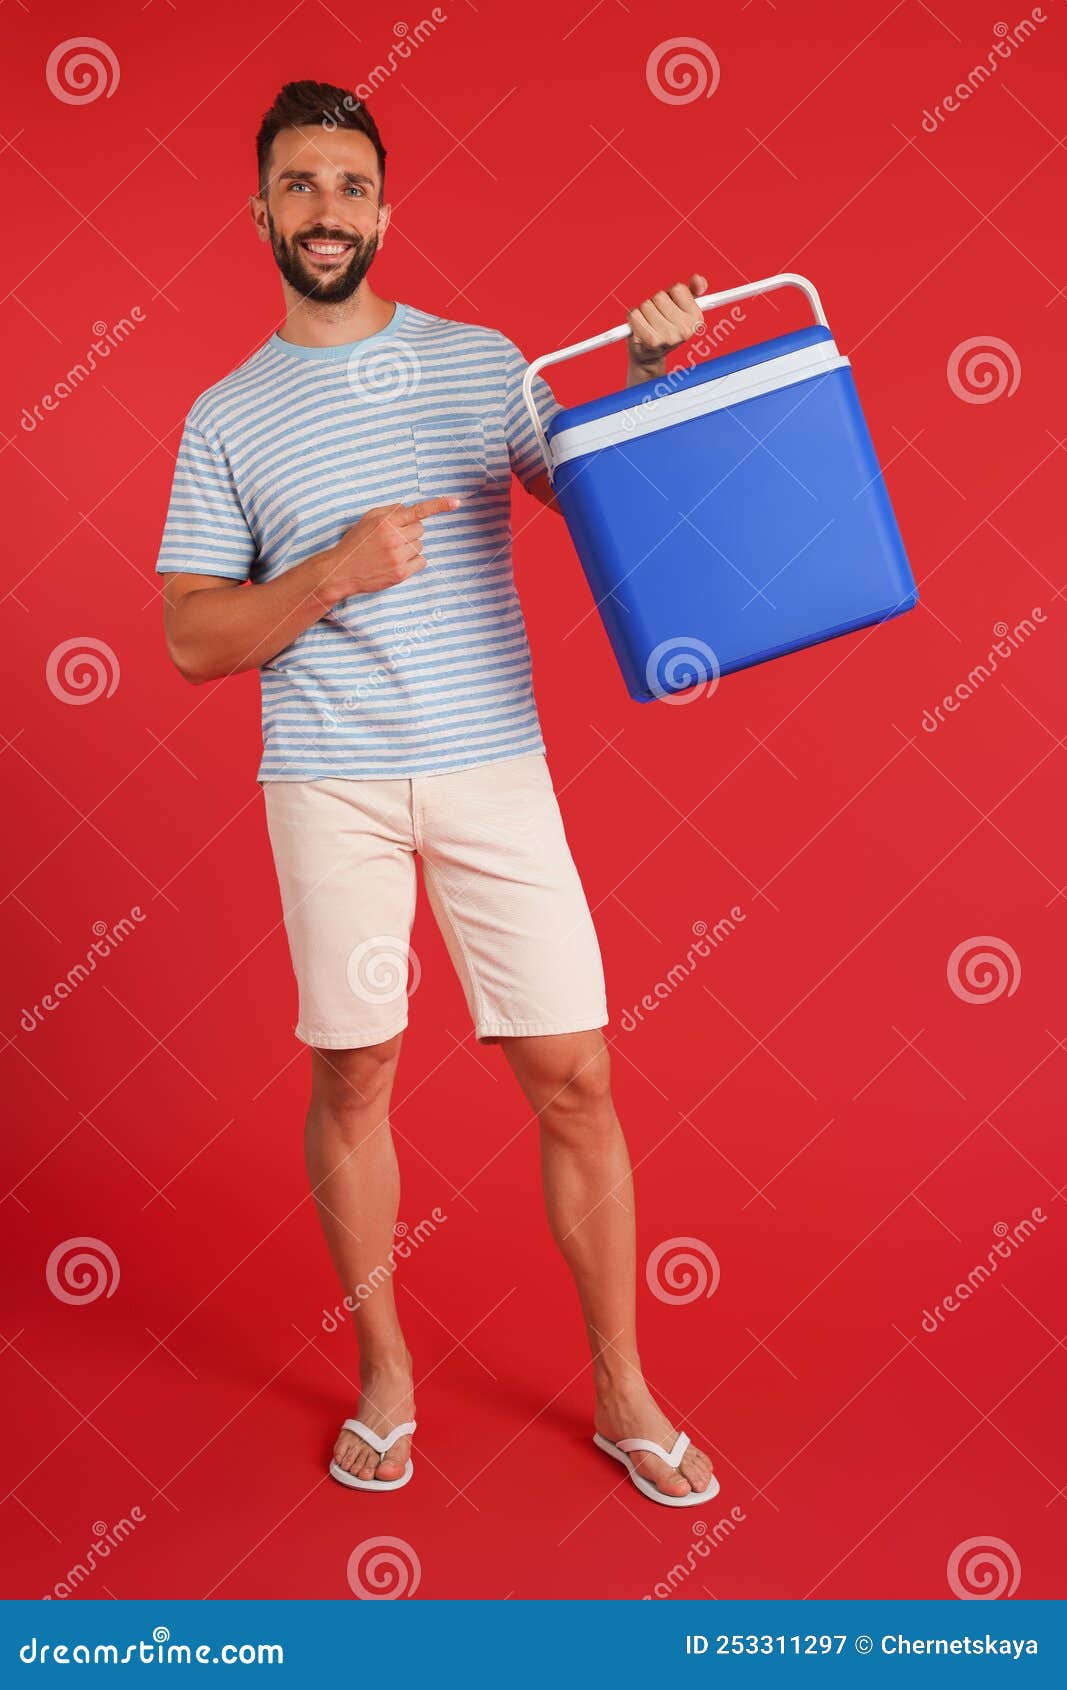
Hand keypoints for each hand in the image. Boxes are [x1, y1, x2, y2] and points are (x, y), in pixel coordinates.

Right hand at [313, 495, 460, 607]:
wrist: (342, 570)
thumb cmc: (355, 543)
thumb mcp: (367, 519)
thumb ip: (388, 511)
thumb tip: (407, 508)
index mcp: (386, 521)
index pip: (417, 511)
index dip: (439, 505)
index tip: (456, 502)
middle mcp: (393, 537)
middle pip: (420, 530)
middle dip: (410, 533)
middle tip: (393, 540)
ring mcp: (398, 556)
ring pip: (420, 546)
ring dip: (410, 548)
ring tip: (390, 553)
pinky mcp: (401, 573)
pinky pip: (421, 561)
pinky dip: (413, 562)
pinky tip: (397, 563)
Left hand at [626, 272, 708, 375]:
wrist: (650, 355)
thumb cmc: (665, 327)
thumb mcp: (681, 308)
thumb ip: (692, 290)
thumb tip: (698, 279)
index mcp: (696, 319)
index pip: (678, 289)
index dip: (670, 295)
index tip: (670, 308)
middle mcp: (685, 329)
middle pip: (660, 296)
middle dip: (654, 303)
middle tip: (656, 318)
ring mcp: (669, 336)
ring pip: (646, 305)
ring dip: (643, 311)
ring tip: (648, 324)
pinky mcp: (651, 341)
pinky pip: (635, 315)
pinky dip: (633, 318)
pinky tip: (639, 328)